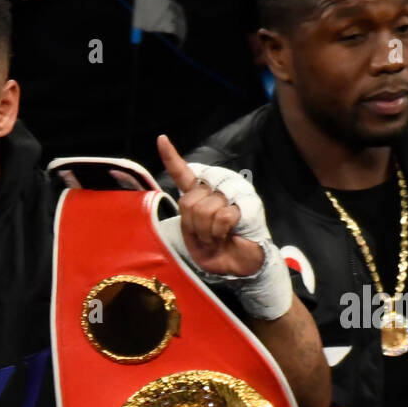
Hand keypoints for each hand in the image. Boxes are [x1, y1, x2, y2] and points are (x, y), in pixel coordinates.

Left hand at [156, 134, 265, 277]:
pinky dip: (219, 233)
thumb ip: (188, 216)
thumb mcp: (194, 236)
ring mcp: (232, 196)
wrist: (241, 266)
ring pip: (205, 209)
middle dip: (193, 225)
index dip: (172, 158)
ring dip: (207, 232)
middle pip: (189, 201)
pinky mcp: (245, 205)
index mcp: (201, 197)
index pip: (184, 175)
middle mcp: (216, 191)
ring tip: (218, 238)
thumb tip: (188, 198)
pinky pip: (221, 217)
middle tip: (206, 237)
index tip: (162, 140)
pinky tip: (229, 236)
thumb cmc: (217, 251)